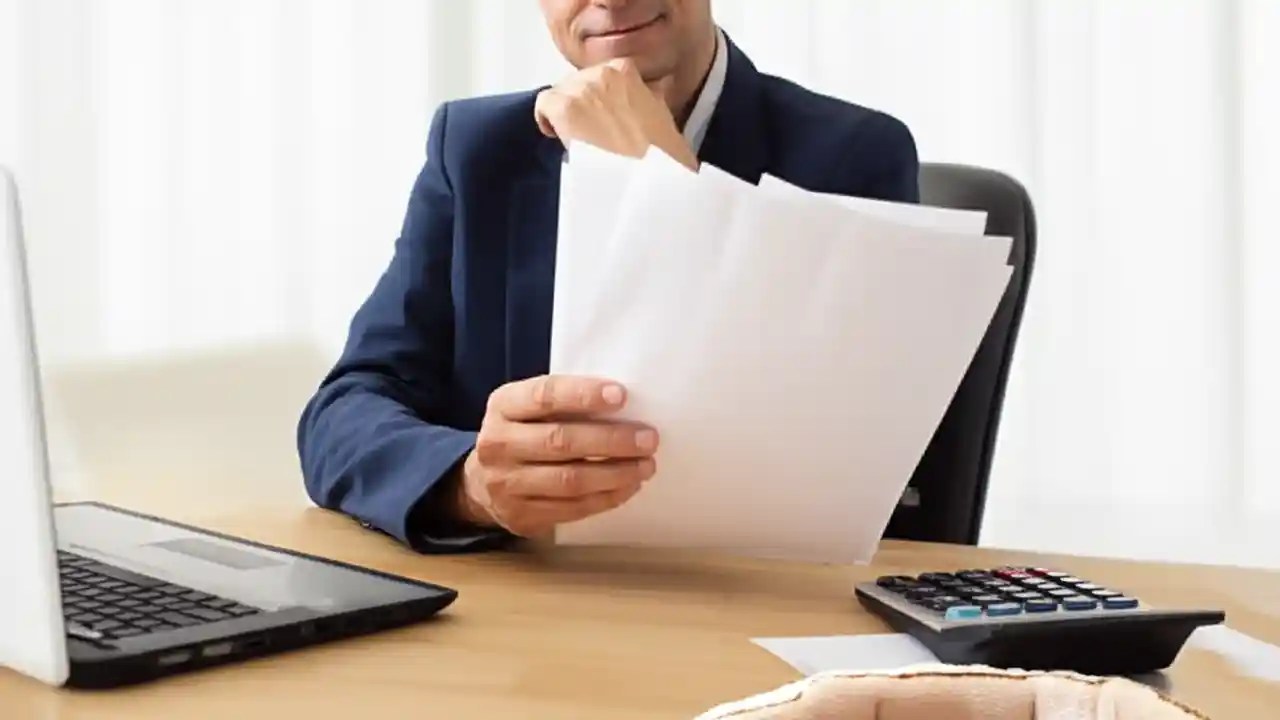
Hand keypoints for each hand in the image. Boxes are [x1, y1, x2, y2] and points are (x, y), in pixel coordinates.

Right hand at [453, 375, 658, 536]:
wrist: (481, 482)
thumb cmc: (521, 434)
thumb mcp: (528, 408)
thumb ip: (563, 402)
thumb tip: (622, 403)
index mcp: (502, 406)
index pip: (544, 395)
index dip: (583, 394)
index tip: (621, 395)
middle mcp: (498, 444)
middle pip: (560, 441)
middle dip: (611, 440)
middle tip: (648, 438)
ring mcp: (507, 484)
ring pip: (569, 480)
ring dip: (616, 473)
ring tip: (646, 465)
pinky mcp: (522, 516)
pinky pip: (572, 508)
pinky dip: (606, 497)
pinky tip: (628, 486)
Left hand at [534, 58, 697, 169]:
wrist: (654, 177)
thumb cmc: (663, 155)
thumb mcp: (662, 115)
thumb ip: (646, 99)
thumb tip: (642, 98)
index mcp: (626, 70)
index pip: (597, 75)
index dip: (596, 98)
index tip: (600, 117)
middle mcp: (603, 73)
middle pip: (576, 82)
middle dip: (580, 106)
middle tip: (589, 133)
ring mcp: (583, 88)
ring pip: (559, 93)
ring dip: (566, 115)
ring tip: (578, 139)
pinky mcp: (565, 108)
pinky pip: (544, 104)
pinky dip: (547, 121)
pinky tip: (562, 138)